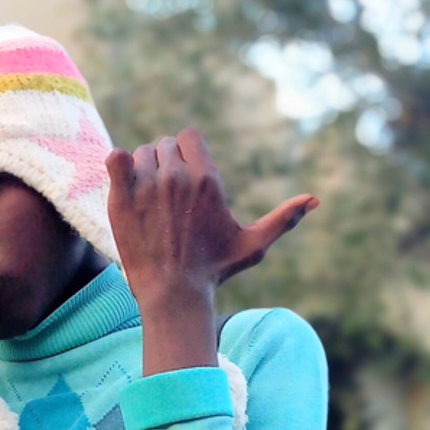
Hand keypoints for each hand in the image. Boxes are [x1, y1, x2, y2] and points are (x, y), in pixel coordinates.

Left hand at [106, 128, 317, 308]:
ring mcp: (147, 185)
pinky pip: (115, 159)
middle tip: (167, 196)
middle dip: (166, 163)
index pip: (188, 136)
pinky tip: (123, 182)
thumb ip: (283, 219)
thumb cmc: (214, 270)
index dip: (185, 152)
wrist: (172, 293)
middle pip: (164, 145)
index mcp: (207, 178)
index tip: (185, 175)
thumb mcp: (253, 245)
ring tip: (149, 199)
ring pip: (141, 154)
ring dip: (143, 169)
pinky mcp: (121, 197)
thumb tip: (315, 199)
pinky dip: (118, 165)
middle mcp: (177, 177)